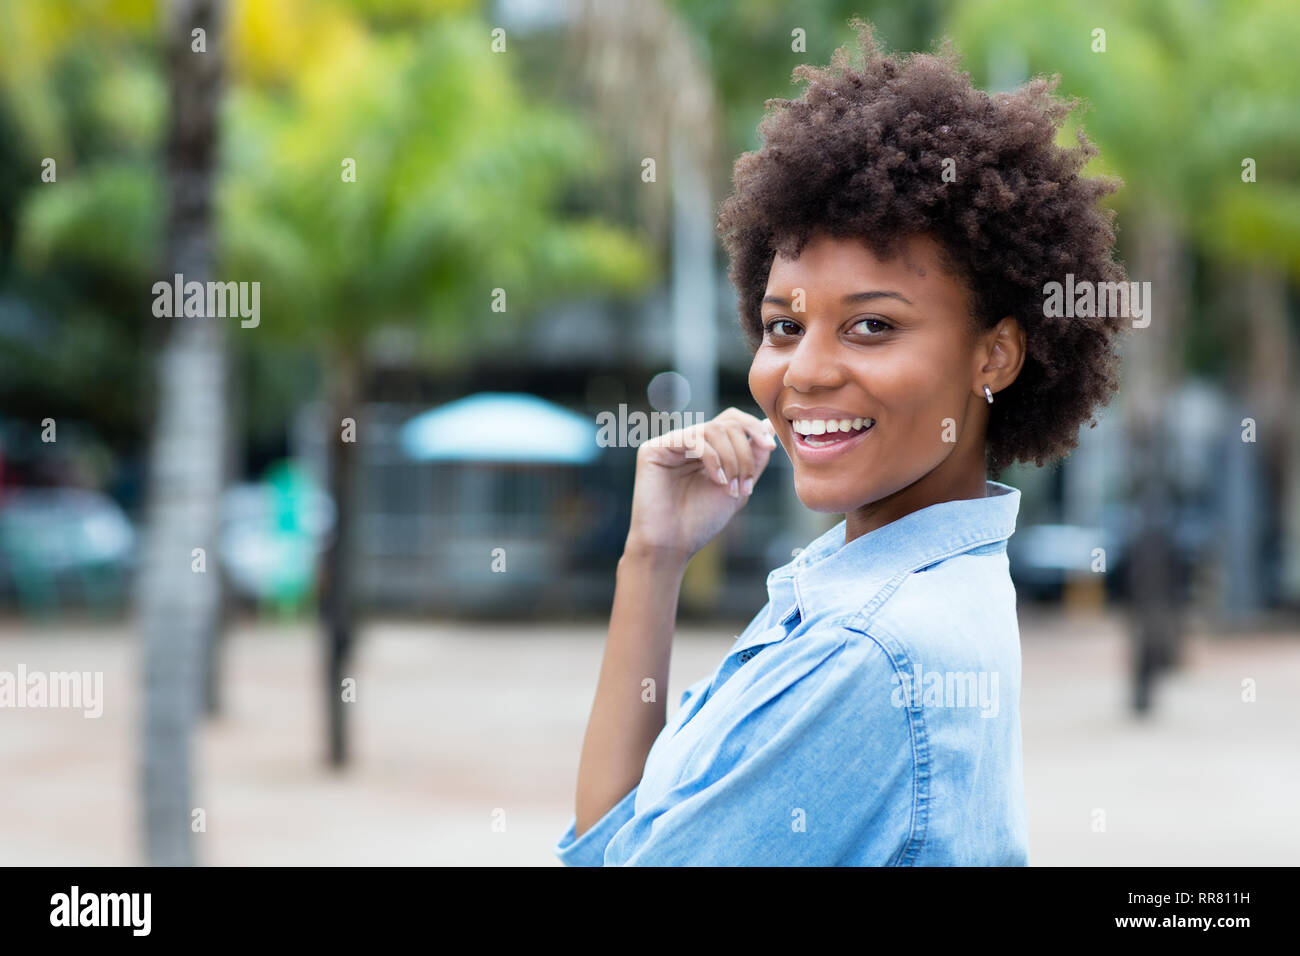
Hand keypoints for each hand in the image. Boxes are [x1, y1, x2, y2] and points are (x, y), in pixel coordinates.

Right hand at [625, 407, 778, 561]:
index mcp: (708, 449)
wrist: (673, 545)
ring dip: (731, 459)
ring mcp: (671, 444)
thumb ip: (753, 460)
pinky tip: (716, 480)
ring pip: (713, 429)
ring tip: (731, 486)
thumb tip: (768, 427)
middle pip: (727, 423)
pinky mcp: (653, 449)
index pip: (732, 421)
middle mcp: (689, 443)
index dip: (754, 427)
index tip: (771, 447)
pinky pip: (692, 438)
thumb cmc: (701, 521)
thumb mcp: (738, 488)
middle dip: (744, 452)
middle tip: (746, 483)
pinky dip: (712, 457)